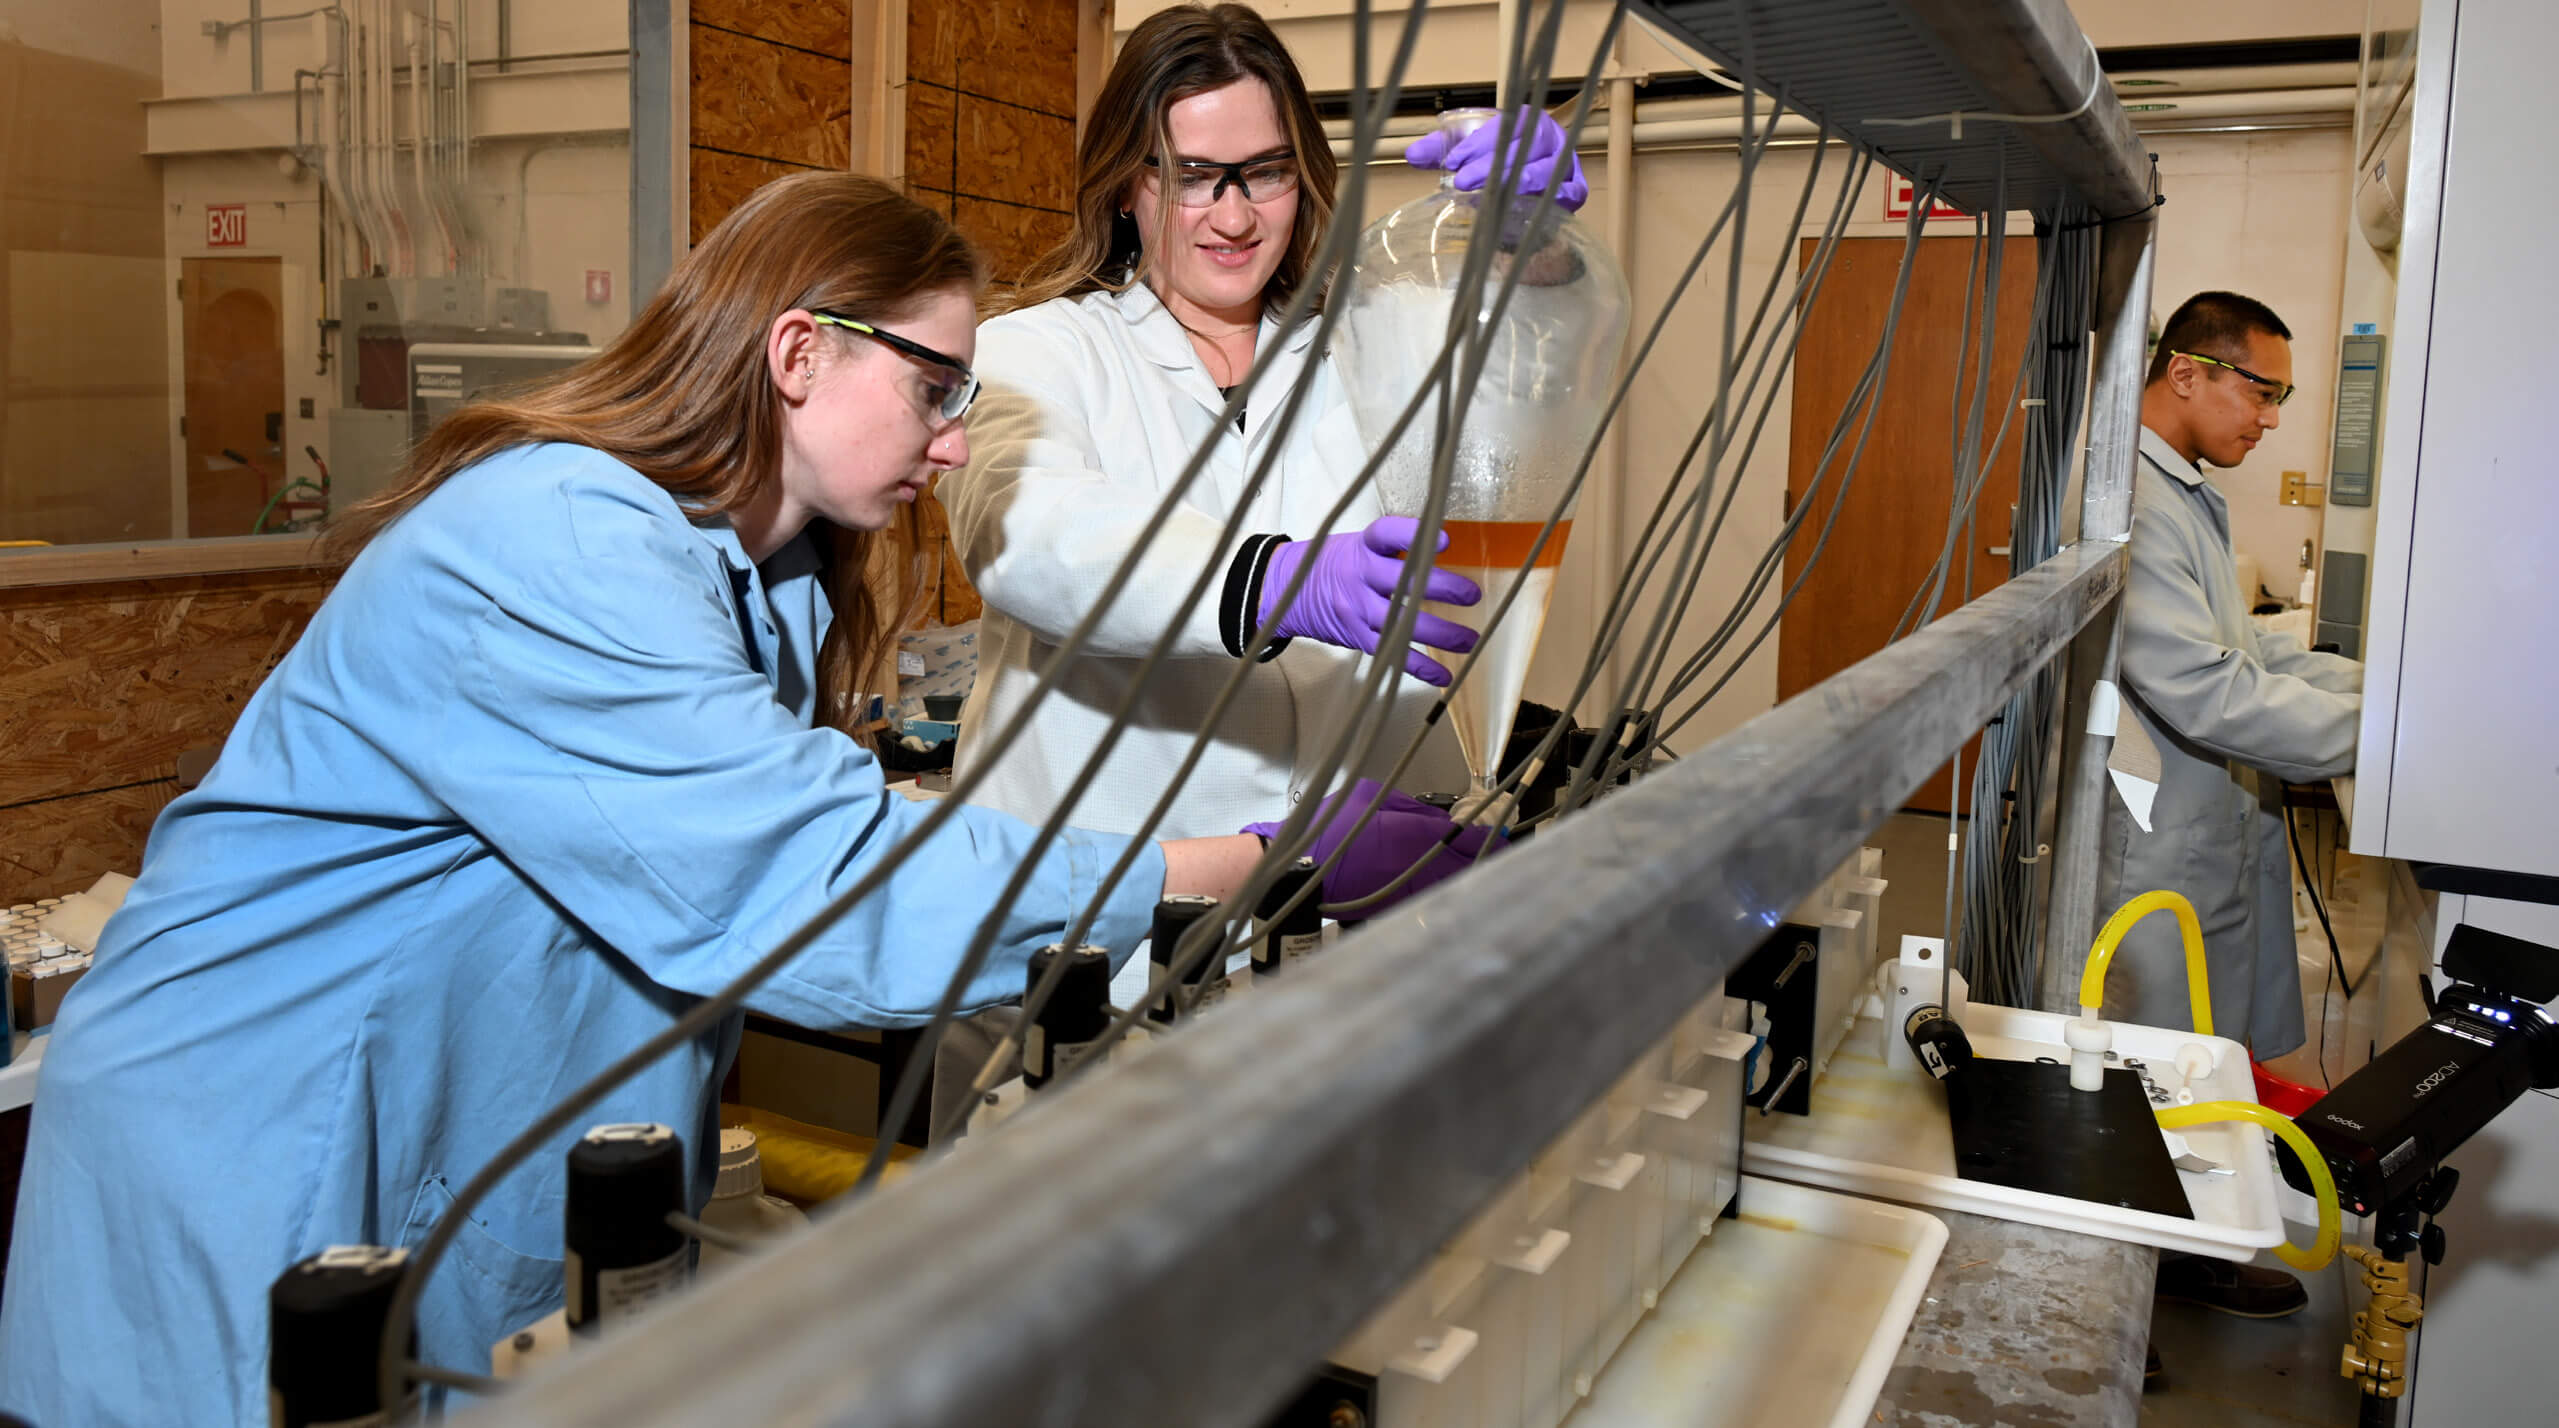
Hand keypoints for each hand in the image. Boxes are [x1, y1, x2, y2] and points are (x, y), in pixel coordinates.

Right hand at [1244, 779, 1503, 911]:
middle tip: (1500, 853)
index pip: (1465, 838)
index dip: (1488, 839)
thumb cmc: (1332, 826)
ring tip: (1480, 869)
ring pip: (1451, 885)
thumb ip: (1411, 809)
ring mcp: (1407, 889)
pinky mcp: (1396, 904)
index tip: (1503, 836)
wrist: (1301, 865)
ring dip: (1467, 877)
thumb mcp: (1373, 799)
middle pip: (1465, 866)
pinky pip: (1430, 896)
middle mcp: (1417, 865)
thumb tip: (1439, 820)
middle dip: (1483, 860)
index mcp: (1413, 833)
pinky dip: (1444, 890)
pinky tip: (1450, 883)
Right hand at [1260, 517, 1479, 686]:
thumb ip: (1394, 549)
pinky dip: (1419, 667)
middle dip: (1442, 589)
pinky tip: (1443, 674)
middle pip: (1404, 582)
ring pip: (1402, 623)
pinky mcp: (1356, 636)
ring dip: (1441, 634)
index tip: (1444, 540)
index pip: (1387, 534)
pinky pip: (1391, 654)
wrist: (1286, 590)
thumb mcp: (1357, 545)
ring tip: (1469, 639)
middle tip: (1471, 595)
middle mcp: (1360, 576)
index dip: (1414, 536)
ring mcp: (1357, 609)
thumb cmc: (1333, 564)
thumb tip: (1442, 550)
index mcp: (1362, 547)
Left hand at [1405, 110, 1589, 212]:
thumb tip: (1412, 155)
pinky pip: (1571, 192)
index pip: (1506, 124)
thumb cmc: (1499, 169)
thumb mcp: (1469, 157)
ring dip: (1519, 181)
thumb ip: (1441, 153)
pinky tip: (1532, 204)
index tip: (1453, 162)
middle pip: (1526, 145)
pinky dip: (1554, 197)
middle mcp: (1550, 137)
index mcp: (1526, 121)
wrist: (1527, 200)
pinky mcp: (1575, 191)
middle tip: (1463, 181)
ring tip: (1492, 195)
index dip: (1480, 142)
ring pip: (1548, 168)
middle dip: (1493, 164)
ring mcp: (1567, 163)